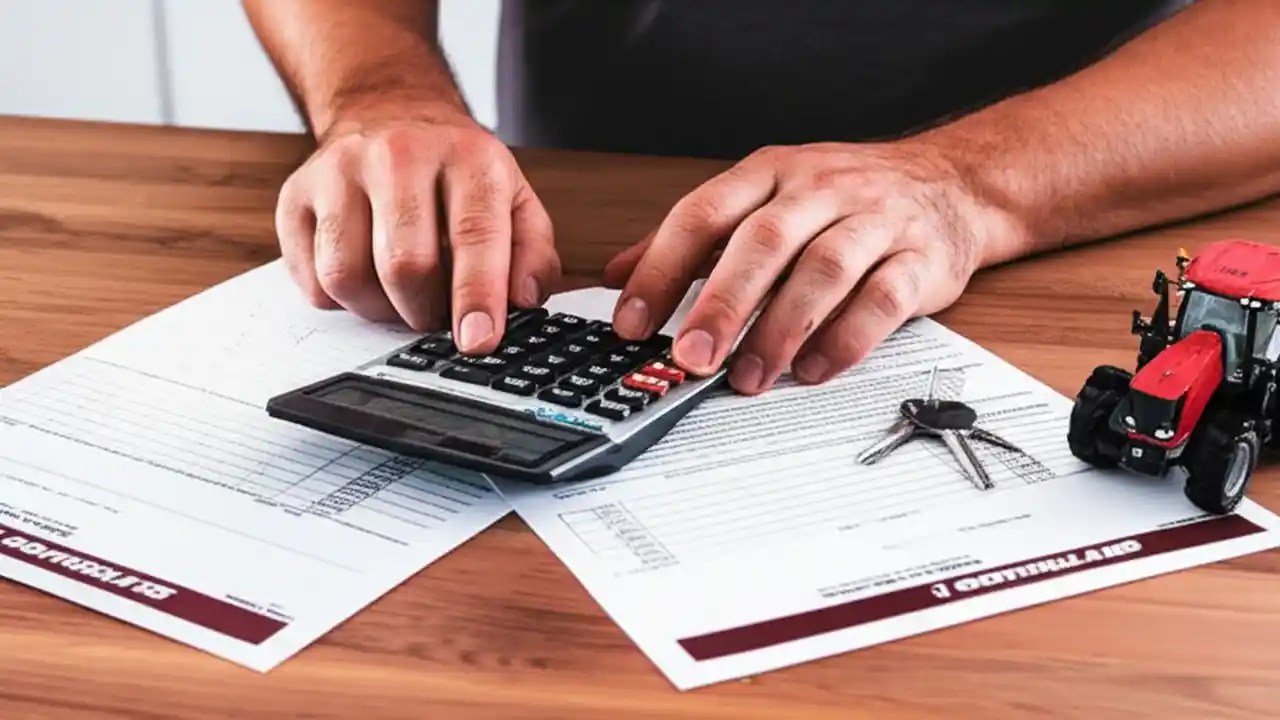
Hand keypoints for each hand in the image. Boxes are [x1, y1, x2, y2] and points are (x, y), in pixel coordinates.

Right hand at [275, 102, 560, 353]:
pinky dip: (341, 300)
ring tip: (401, 296)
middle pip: (404, 264)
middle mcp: (399, 155)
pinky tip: (365, 276)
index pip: (473, 235)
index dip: (476, 297)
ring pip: (348, 277)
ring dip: (380, 310)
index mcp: (466, 157)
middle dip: (425, 310)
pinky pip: (311, 280)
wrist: (390, 111)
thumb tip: (523, 301)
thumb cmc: (457, 170)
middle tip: (437, 313)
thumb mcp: (516, 199)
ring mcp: (339, 171)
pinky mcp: (295, 195)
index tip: (477, 340)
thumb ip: (532, 254)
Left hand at [604, 141, 1021, 393]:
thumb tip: (617, 275)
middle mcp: (820, 188)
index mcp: (770, 172)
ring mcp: (874, 219)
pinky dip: (847, 338)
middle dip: (722, 304)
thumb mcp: (762, 199)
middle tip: (691, 359)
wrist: (949, 184)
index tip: (631, 321)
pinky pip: (883, 298)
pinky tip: (814, 370)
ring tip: (748, 378)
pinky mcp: (920, 258)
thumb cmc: (843, 199)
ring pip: (824, 270)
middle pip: (764, 243)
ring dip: (781, 329)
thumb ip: (693, 240)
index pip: (704, 214)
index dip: (662, 268)